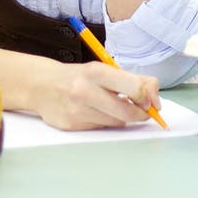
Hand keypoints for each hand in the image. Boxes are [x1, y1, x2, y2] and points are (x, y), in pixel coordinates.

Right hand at [33, 61, 161, 130]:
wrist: (42, 85)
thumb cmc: (79, 76)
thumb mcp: (103, 69)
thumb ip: (131, 79)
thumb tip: (155, 95)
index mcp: (96, 72)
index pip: (133, 88)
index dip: (148, 97)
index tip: (152, 101)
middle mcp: (85, 90)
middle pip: (127, 112)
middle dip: (140, 114)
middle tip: (144, 111)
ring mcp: (77, 110)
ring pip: (115, 123)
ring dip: (122, 118)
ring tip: (115, 107)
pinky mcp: (71, 126)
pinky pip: (100, 128)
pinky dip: (106, 122)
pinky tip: (96, 113)